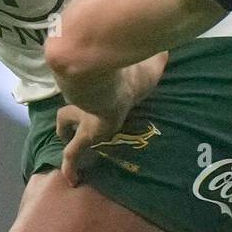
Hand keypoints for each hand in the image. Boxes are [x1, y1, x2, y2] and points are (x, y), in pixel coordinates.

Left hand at [55, 52, 168, 186]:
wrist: (110, 76)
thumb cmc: (130, 71)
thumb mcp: (149, 65)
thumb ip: (156, 59)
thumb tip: (166, 50)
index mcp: (106, 86)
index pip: (96, 86)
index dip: (98, 89)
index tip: (102, 90)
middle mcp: (89, 99)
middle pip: (75, 104)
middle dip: (74, 111)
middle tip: (77, 115)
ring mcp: (84, 116)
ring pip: (65, 121)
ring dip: (66, 131)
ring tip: (68, 142)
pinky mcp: (85, 134)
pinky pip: (74, 154)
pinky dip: (71, 167)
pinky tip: (72, 180)